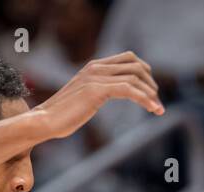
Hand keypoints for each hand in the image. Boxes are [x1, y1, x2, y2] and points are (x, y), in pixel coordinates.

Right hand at [35, 52, 163, 140]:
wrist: (45, 121)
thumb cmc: (62, 115)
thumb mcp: (84, 97)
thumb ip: (98, 91)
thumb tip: (109, 94)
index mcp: (94, 66)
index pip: (128, 59)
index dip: (145, 72)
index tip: (152, 91)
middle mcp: (96, 68)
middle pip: (136, 65)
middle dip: (150, 83)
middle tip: (157, 102)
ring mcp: (96, 77)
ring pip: (135, 77)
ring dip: (151, 93)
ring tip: (158, 109)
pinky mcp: (97, 90)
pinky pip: (129, 90)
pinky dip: (145, 99)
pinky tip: (153, 109)